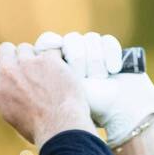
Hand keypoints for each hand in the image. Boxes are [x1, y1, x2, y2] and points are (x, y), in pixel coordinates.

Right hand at [0, 41, 97, 148]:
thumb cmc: (36, 126)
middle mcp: (8, 71)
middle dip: (14, 56)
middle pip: (5, 48)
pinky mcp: (49, 59)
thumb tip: (1, 78)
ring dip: (34, 58)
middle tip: (27, 72)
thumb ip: (2, 90)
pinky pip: (49, 51)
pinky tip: (59, 77)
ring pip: (27, 48)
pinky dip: (54, 61)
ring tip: (45, 79)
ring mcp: (29, 63)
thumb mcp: (8, 111)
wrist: (60, 127)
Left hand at [34, 30, 153, 146]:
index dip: (51, 44)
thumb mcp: (57, 94)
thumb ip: (42, 76)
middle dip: (79, 59)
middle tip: (84, 76)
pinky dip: (111, 55)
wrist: (118, 114)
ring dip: (96, 61)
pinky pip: (107, 41)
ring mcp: (94, 53)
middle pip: (71, 40)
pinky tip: (113, 70)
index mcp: (55, 68)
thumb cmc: (83, 111)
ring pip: (90, 39)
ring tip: (100, 79)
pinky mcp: (112, 51)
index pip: (48, 42)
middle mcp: (74, 58)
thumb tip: (35, 55)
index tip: (55, 47)